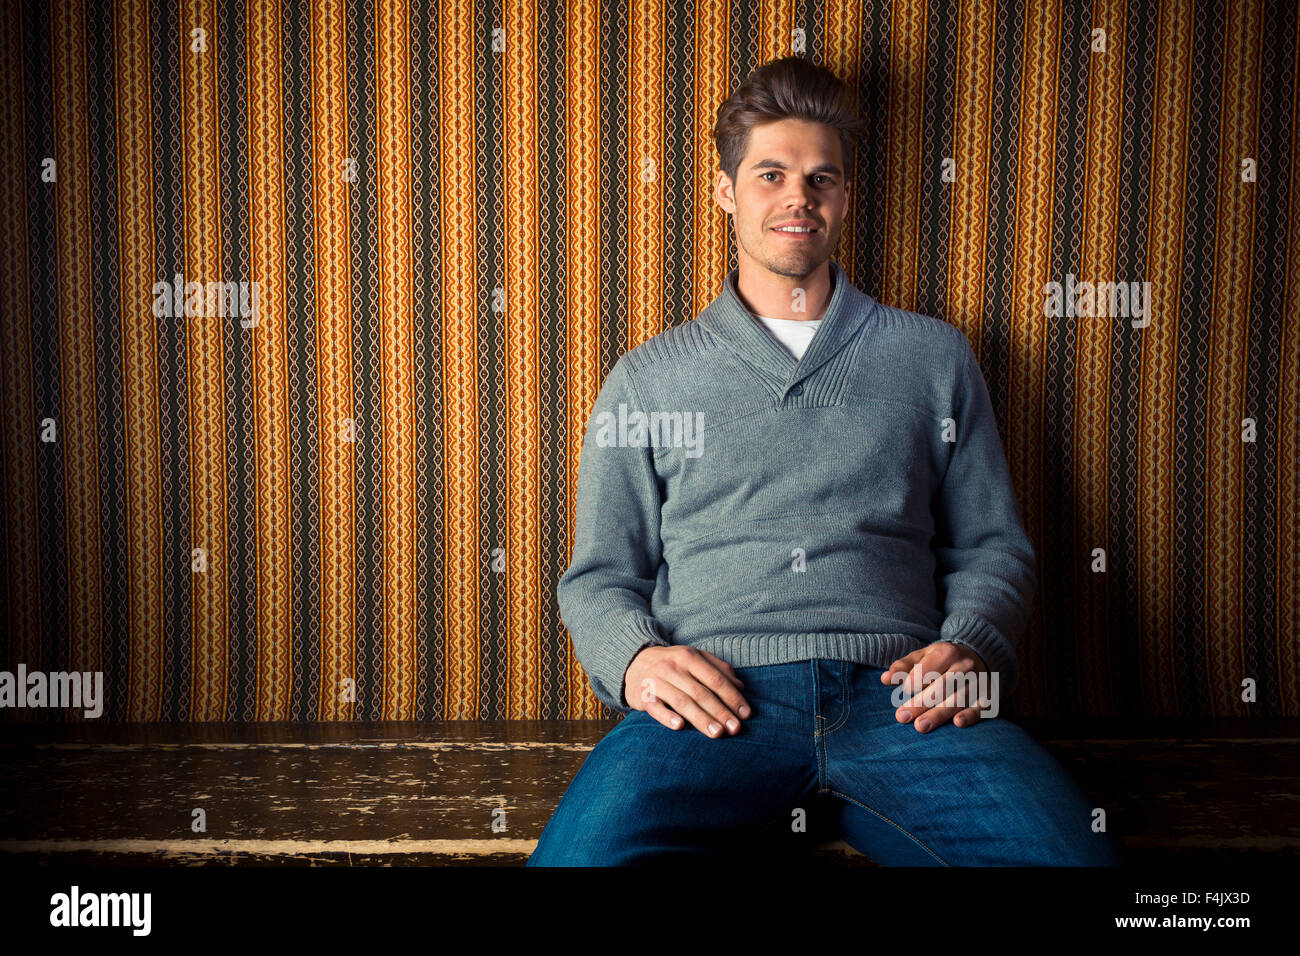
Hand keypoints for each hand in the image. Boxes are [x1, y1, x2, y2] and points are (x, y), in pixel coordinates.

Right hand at [625, 645, 750, 738]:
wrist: (635, 661)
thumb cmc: (673, 664)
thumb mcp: (695, 658)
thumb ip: (718, 670)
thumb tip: (741, 687)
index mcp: (689, 657)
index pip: (715, 679)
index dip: (732, 696)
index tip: (745, 714)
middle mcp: (673, 667)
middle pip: (701, 692)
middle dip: (720, 711)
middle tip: (735, 728)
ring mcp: (656, 681)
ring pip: (681, 701)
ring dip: (701, 718)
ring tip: (717, 733)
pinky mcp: (643, 695)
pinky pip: (655, 707)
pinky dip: (667, 716)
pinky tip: (680, 726)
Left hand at [879, 641, 991, 732]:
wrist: (978, 657)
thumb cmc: (943, 660)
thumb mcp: (924, 656)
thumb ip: (904, 667)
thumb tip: (886, 678)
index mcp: (947, 652)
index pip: (925, 671)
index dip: (911, 683)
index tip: (903, 692)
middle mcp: (965, 666)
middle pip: (939, 688)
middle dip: (919, 703)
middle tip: (902, 717)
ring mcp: (978, 682)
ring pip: (956, 700)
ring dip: (938, 714)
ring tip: (920, 726)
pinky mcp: (988, 697)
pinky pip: (980, 708)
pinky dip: (970, 715)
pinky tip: (958, 723)